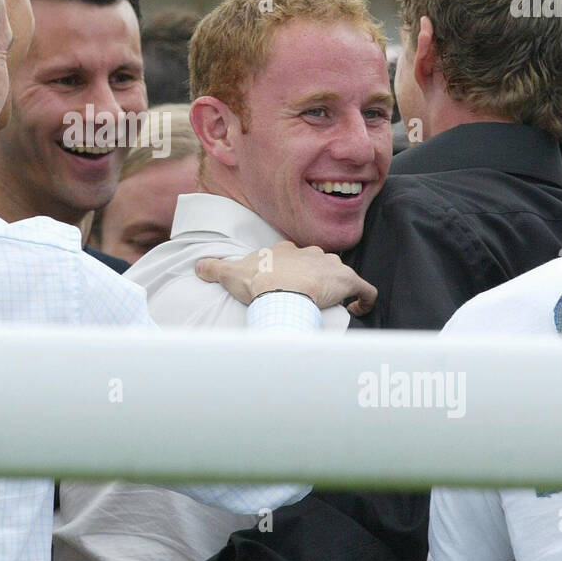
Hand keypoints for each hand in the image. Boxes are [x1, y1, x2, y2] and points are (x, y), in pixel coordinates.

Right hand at [196, 240, 376, 315]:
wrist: (278, 288)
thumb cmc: (257, 281)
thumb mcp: (230, 273)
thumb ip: (214, 268)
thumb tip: (198, 265)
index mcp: (286, 251)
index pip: (294, 255)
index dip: (293, 269)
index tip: (290, 284)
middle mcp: (310, 254)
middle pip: (317, 261)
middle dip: (315, 276)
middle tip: (307, 297)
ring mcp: (330, 265)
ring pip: (338, 272)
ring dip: (337, 286)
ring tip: (329, 305)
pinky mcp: (346, 280)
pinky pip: (364, 289)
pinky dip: (364, 298)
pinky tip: (357, 309)